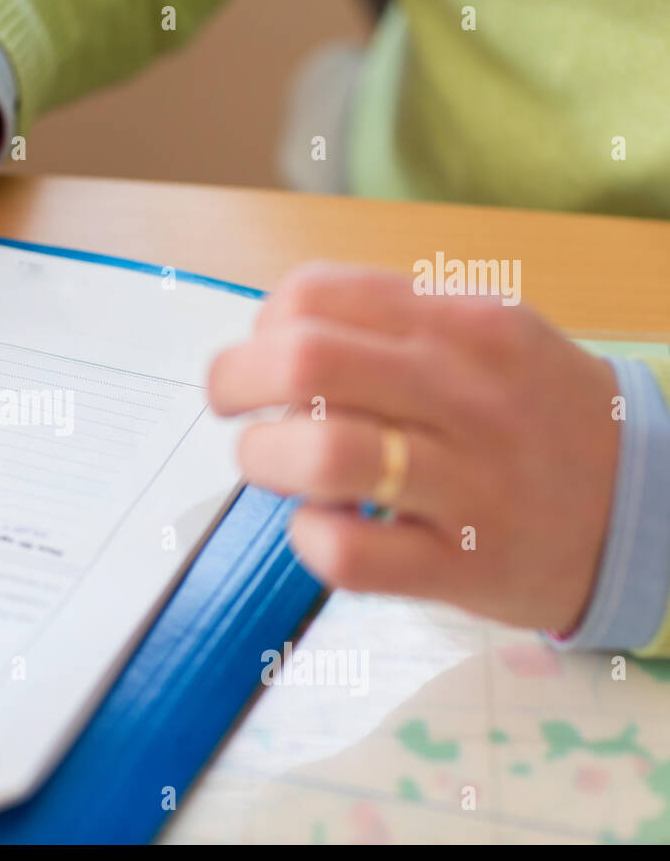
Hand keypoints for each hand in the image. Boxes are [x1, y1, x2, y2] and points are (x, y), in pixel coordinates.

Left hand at [207, 263, 619, 634]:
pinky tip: (321, 526)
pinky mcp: (464, 566)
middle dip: (234, 382)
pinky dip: (310, 538)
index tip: (265, 358)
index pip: (315, 294)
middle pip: (305, 362)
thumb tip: (272, 334)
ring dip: (267, 459)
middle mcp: (466, 393)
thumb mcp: (486, 339)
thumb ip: (389, 325)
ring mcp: (468, 483)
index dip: (262, 328)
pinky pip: (351, 553)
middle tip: (233, 408)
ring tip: (277, 468)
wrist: (649, 511)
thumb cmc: (535, 417)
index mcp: (462, 324)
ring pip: (325, 454)